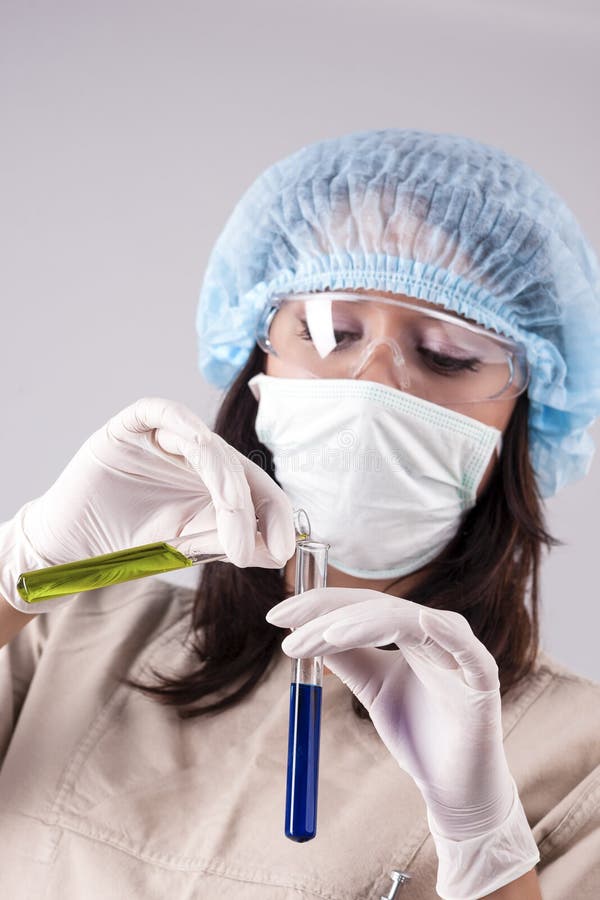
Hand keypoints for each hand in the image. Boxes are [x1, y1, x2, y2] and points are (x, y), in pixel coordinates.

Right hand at [1, 397, 295, 612]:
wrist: (73, 548)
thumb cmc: (132, 543)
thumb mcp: (193, 544)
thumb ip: (234, 542)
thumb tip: (282, 549)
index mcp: (214, 479)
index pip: (257, 486)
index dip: (277, 513)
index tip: (285, 548)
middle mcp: (194, 454)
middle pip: (238, 466)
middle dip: (249, 509)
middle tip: (248, 550)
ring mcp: (163, 436)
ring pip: (208, 445)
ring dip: (226, 485)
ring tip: (230, 525)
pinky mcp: (130, 426)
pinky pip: (161, 411)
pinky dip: (182, 426)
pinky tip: (197, 450)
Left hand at [267, 588, 539, 898]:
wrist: (453, 787)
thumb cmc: (418, 733)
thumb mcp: (372, 688)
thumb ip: (347, 657)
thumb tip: (304, 631)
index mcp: (411, 630)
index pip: (361, 605)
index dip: (320, 605)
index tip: (276, 617)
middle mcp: (435, 630)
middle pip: (377, 607)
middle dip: (329, 614)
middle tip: (286, 630)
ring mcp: (460, 650)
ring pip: (407, 621)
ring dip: (362, 624)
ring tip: (325, 638)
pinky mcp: (482, 676)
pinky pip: (462, 646)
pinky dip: (441, 631)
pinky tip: (416, 622)